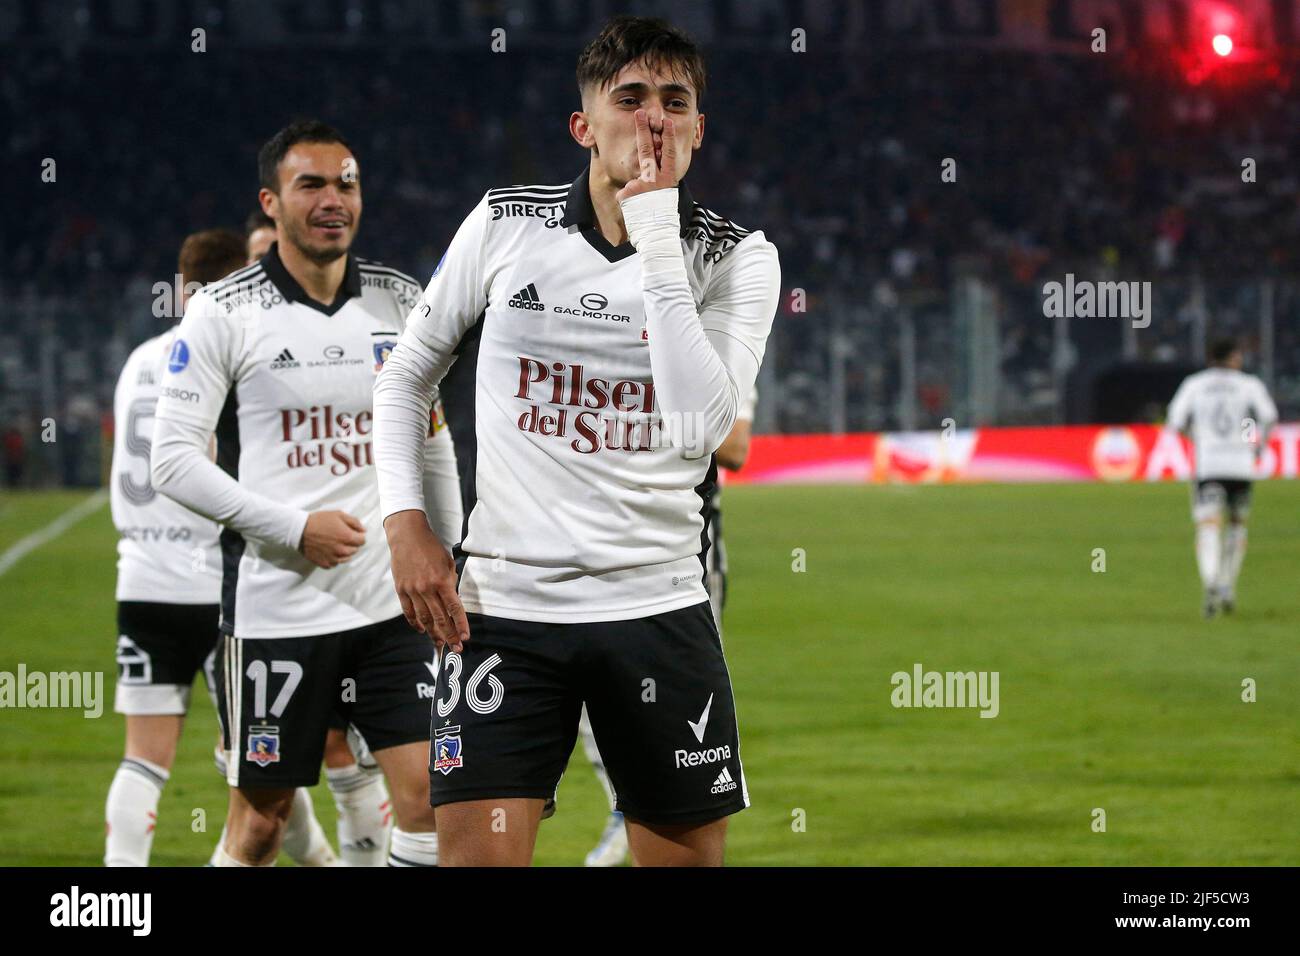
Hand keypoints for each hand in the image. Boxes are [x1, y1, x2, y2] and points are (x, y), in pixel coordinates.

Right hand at [299, 510, 365, 568]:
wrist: (299, 531)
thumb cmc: (318, 521)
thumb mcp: (338, 515)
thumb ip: (354, 522)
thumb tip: (364, 530)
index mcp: (347, 537)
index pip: (362, 541)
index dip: (358, 536)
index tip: (352, 533)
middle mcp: (342, 550)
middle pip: (355, 550)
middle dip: (351, 543)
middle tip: (341, 537)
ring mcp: (334, 558)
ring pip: (346, 558)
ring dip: (344, 551)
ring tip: (334, 543)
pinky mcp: (325, 564)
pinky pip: (336, 563)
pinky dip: (334, 558)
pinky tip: (328, 550)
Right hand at [384, 510, 468, 651]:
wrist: (407, 536)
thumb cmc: (431, 548)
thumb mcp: (448, 563)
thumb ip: (450, 583)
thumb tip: (453, 602)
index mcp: (442, 580)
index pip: (454, 608)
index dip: (461, 625)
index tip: (465, 638)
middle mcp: (427, 588)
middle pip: (440, 618)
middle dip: (450, 635)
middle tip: (456, 649)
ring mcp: (412, 590)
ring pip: (424, 618)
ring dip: (433, 633)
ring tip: (441, 644)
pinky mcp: (401, 590)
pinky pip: (408, 611)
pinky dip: (415, 623)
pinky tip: (422, 630)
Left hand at [616, 110, 677, 201]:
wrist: (656, 231)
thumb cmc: (661, 210)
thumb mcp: (663, 191)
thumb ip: (657, 176)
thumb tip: (651, 164)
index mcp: (668, 178)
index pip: (668, 153)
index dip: (668, 137)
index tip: (667, 122)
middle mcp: (656, 179)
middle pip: (648, 149)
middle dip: (644, 129)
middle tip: (640, 113)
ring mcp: (641, 184)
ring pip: (634, 169)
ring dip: (633, 159)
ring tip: (635, 137)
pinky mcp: (628, 192)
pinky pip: (624, 191)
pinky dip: (626, 198)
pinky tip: (632, 207)